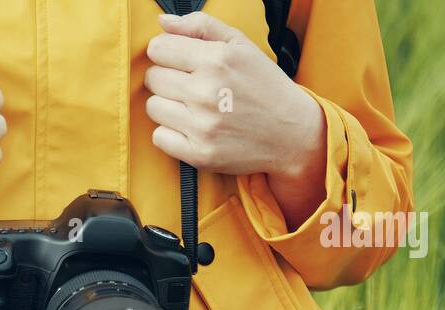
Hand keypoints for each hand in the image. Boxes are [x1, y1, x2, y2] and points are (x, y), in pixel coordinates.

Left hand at [144, 12, 325, 227]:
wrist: (292, 133)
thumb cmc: (264, 85)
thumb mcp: (241, 45)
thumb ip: (200, 26)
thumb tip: (162, 21)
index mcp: (217, 59)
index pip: (157, 48)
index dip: (166, 53)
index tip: (180, 60)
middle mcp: (206, 91)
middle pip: (153, 77)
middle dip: (167, 78)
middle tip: (191, 86)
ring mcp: (202, 125)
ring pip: (152, 107)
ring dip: (168, 106)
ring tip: (194, 107)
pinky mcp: (198, 153)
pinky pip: (158, 137)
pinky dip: (171, 133)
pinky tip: (193, 128)